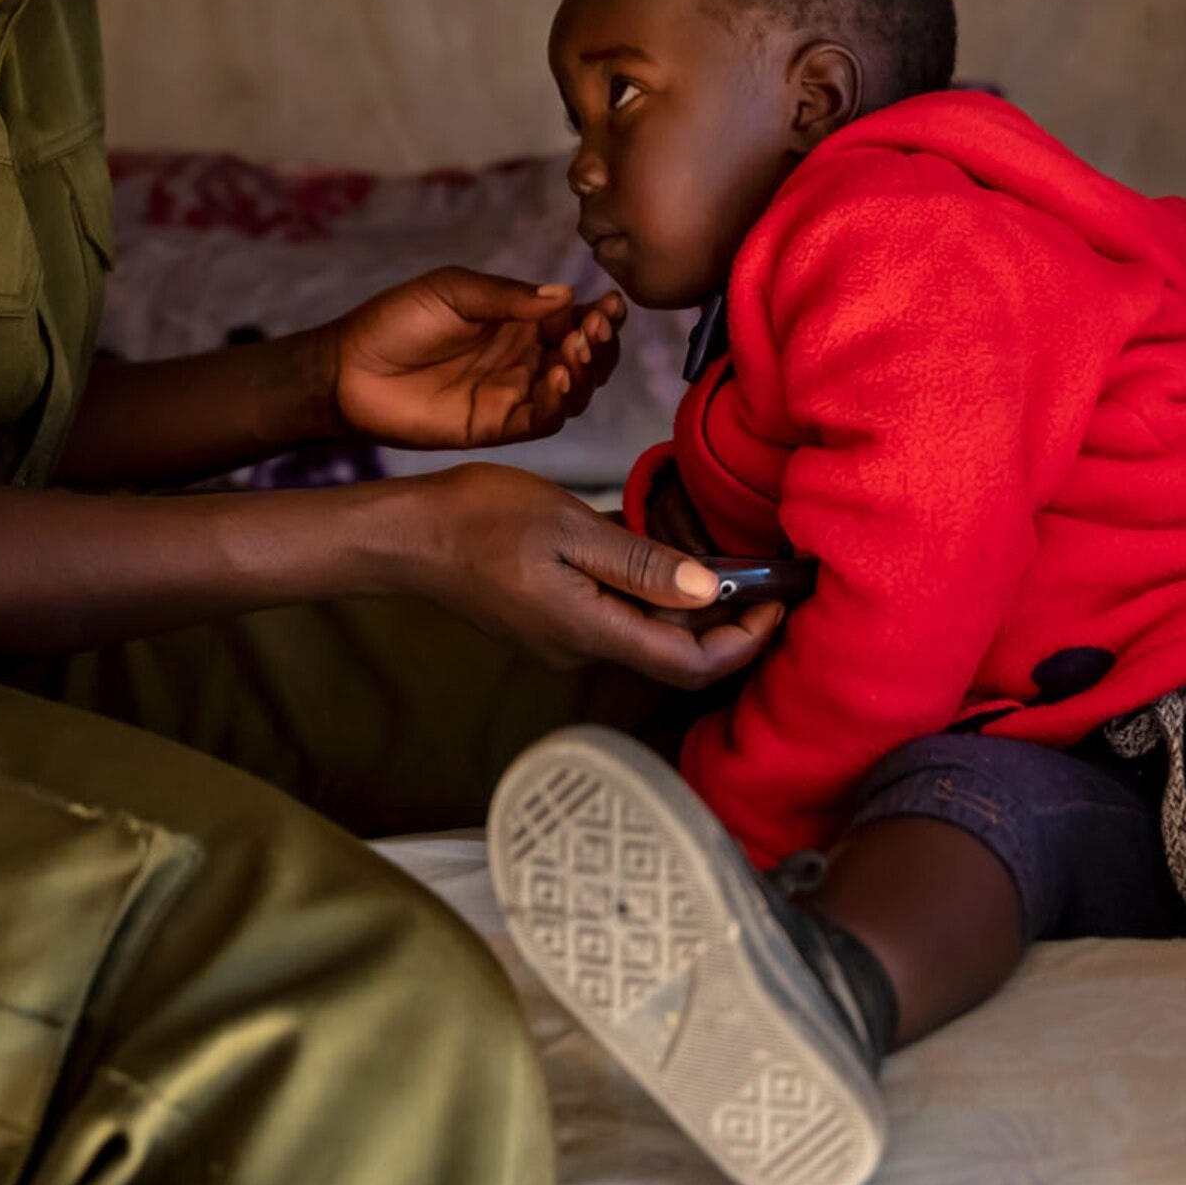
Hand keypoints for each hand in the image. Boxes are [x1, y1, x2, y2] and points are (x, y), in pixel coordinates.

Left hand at [324, 268, 625, 450]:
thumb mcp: (453, 291)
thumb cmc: (397, 320)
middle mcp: (524, 358)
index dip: (598, 315)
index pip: (574, 319)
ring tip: (572, 353)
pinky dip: (559, 404)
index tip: (608, 306)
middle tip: (592, 331)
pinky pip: (542, 421)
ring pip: (573, 392)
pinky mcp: (497, 426)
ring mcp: (513, 393)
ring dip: (585, 373)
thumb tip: (565, 294)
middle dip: (599, 345)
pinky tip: (557, 380)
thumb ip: (507, 296)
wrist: (349, 369)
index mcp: (518, 320)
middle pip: (585, 357)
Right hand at [393, 463, 785, 687]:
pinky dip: (650, 595)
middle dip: (727, 624)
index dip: (744, 643)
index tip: (777, 604)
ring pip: (645, 634)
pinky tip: (659, 554)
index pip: (690, 663)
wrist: (407, 536)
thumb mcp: (567, 527)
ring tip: (723, 559)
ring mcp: (563, 639)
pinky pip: (616, 617)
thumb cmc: (479, 520)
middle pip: (674, 655)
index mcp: (592, 629)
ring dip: (688, 607)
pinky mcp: (550, 622)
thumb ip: (639, 561)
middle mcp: (582, 648)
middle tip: (764, 577)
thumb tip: (707, 589)